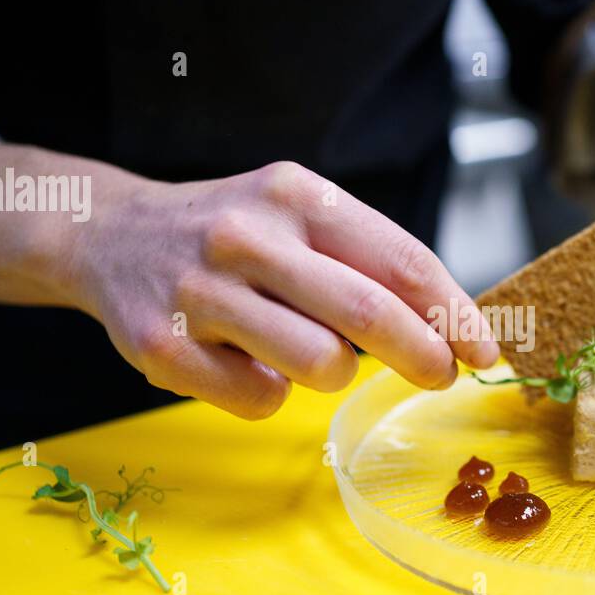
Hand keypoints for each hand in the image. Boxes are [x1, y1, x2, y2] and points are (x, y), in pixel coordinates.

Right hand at [67, 161, 499, 417]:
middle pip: (367, 316)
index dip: (453, 312)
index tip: (484, 349)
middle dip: (423, 356)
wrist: (110, 235)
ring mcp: (200, 292)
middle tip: (442, 377)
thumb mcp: (299, 214)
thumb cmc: (232, 233)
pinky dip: (270, 394)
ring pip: (319, 366)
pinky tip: (244, 362)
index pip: (399, 258)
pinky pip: (259, 400)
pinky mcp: (164, 346)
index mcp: (295, 195)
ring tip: (308, 352)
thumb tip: (452, 325)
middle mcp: (246, 235)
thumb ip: (367, 259)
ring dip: (334, 374)